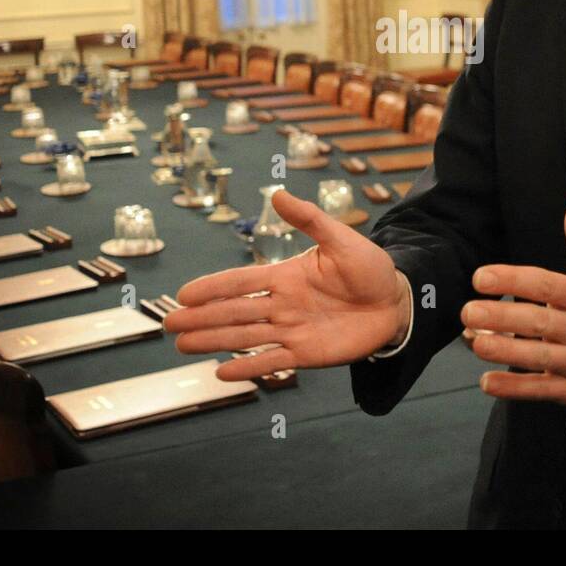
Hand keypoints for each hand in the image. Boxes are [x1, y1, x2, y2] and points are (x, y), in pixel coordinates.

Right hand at [165, 188, 410, 380]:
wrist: (395, 302)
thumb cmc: (369, 268)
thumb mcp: (341, 238)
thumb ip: (310, 219)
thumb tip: (279, 193)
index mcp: (286, 276)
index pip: (240, 282)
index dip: (212, 287)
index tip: (184, 293)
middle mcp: (282, 304)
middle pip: (234, 312)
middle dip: (202, 317)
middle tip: (169, 323)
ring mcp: (292, 330)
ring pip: (245, 337)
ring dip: (214, 341)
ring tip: (183, 345)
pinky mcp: (307, 354)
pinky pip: (272, 361)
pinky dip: (248, 367)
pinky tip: (222, 372)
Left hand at [462, 191, 565, 407]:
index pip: (545, 285)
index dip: (512, 280)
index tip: (481, 277)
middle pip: (537, 323)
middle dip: (501, 318)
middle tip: (468, 312)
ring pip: (538, 358)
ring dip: (504, 352)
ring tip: (474, 343)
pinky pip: (542, 390)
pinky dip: (514, 389)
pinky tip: (487, 382)